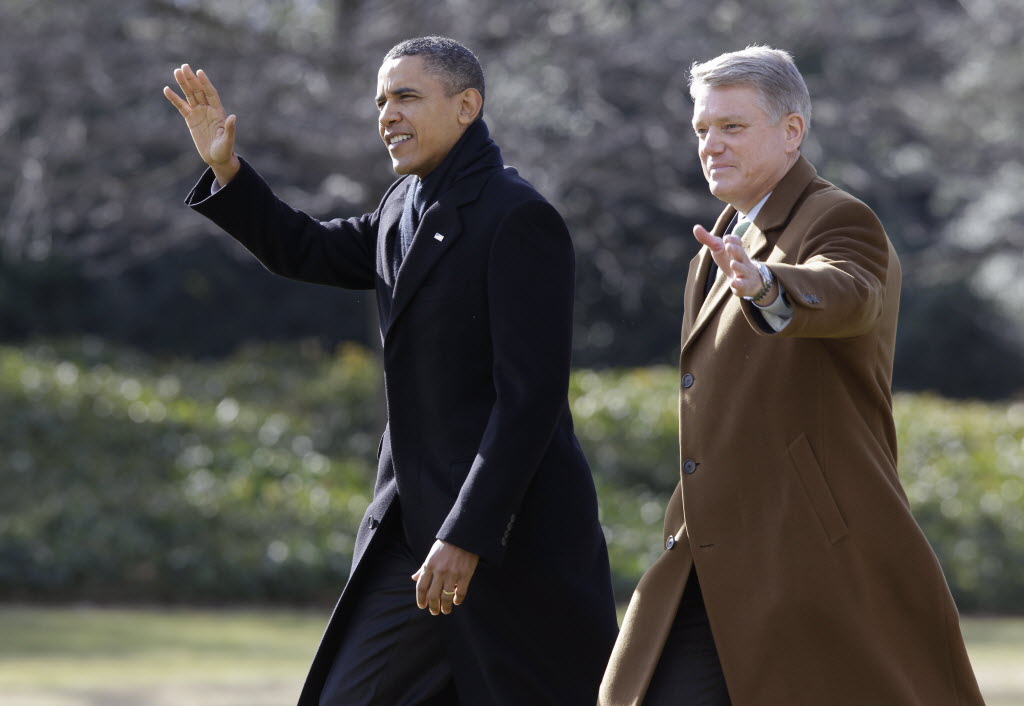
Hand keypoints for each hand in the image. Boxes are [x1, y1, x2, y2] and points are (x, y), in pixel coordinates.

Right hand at [163, 64, 239, 184]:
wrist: (217, 158)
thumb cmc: (225, 150)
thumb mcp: (228, 141)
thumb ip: (230, 129)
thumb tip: (233, 117)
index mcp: (218, 112)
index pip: (211, 93)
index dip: (205, 83)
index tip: (199, 72)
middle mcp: (208, 109)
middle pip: (199, 91)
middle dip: (192, 79)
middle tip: (184, 66)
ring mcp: (199, 113)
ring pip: (189, 95)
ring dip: (183, 84)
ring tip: (176, 71)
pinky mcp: (191, 119)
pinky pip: (181, 106)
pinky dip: (174, 98)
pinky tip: (167, 89)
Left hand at [412, 540, 478, 615]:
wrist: (463, 536)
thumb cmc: (446, 545)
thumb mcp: (431, 554)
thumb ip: (423, 568)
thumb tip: (414, 578)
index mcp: (429, 565)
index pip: (421, 587)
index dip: (420, 599)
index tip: (422, 606)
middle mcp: (439, 571)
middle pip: (433, 595)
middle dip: (433, 607)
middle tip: (434, 612)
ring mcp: (452, 573)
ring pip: (446, 597)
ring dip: (445, 607)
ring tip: (446, 610)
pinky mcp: (465, 574)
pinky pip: (460, 592)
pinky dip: (458, 600)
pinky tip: (457, 601)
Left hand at [693, 224, 777, 303]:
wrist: (749, 279)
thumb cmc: (730, 260)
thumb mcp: (719, 249)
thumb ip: (708, 239)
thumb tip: (695, 227)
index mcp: (736, 249)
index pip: (737, 242)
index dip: (732, 240)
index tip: (726, 239)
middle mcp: (742, 260)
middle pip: (740, 253)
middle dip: (735, 250)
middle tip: (728, 246)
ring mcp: (745, 273)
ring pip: (743, 269)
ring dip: (738, 266)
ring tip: (732, 264)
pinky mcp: (744, 285)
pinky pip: (743, 285)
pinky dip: (738, 284)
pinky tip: (733, 283)